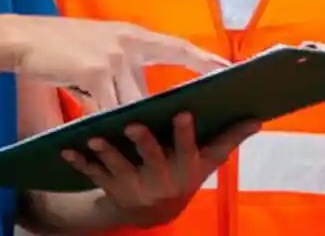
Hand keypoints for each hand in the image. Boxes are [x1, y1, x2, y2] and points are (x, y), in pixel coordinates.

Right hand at [7, 16, 228, 111]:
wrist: (24, 38)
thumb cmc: (59, 48)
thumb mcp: (98, 52)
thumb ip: (120, 71)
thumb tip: (139, 103)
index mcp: (132, 35)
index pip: (176, 47)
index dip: (203, 59)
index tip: (228, 69)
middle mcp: (128, 42)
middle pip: (151, 89)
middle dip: (157, 114)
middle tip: (170, 131)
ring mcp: (113, 56)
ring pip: (130, 104)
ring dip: (126, 123)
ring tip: (127, 141)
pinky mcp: (96, 71)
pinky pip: (107, 108)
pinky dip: (102, 121)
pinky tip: (96, 131)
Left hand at [63, 112, 259, 228]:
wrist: (153, 212)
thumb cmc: (184, 176)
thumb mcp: (208, 161)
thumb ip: (229, 138)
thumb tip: (258, 118)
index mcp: (184, 166)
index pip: (188, 148)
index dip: (186, 133)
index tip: (184, 112)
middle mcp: (160, 178)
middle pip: (152, 158)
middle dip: (143, 142)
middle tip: (132, 123)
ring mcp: (133, 185)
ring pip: (119, 167)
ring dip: (106, 152)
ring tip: (93, 136)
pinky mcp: (110, 186)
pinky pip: (93, 174)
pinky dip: (80, 162)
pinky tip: (66, 148)